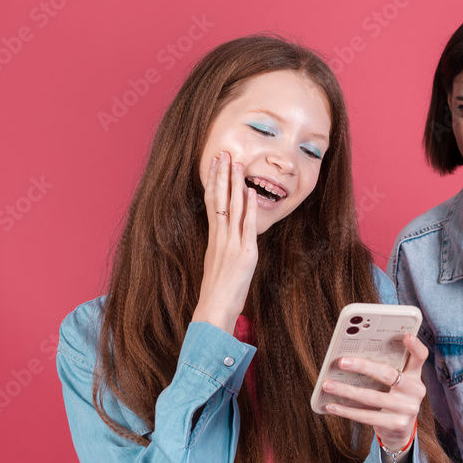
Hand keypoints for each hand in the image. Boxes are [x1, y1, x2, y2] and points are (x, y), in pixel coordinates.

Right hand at [190, 151, 258, 334]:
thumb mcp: (219, 264)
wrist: (214, 310)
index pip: (212, 202)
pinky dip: (249, 208)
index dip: (214, 181)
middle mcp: (220, 237)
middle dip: (222, 174)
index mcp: (214, 239)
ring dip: (235, 184)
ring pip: (232, 207)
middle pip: (219, 199)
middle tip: (224, 152)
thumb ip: (224, 249)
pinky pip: (246, 226)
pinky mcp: (244, 254)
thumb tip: (230, 239)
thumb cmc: (218, 292)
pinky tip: (250, 192)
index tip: (215, 163)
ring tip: (237, 163)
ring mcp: (231, 244)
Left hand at [322, 334, 427, 451]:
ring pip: (372, 397)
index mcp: (415, 375)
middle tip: (342, 362)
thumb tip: (350, 358)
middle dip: (363, 367)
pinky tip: (332, 406)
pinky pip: (367, 416)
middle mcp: (415, 391)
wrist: (400, 432)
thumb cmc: (392, 399)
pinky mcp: (396, 424)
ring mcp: (407, 409)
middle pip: (388, 374)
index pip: (420, 357)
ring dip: (346, 390)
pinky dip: (346, 410)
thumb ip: (384, 370)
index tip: (406, 336)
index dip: (415, 346)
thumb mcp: (396, 384)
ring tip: (328, 384)